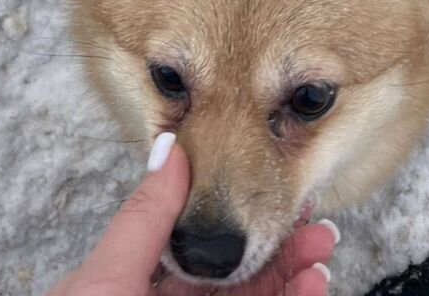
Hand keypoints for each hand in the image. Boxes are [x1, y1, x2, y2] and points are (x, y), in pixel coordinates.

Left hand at [47, 133, 337, 295]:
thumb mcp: (106, 280)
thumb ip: (145, 220)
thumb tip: (171, 147)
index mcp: (136, 286)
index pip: (195, 243)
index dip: (239, 216)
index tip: (277, 193)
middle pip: (234, 275)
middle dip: (278, 249)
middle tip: (318, 226)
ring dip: (292, 279)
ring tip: (322, 256)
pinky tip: (311, 287)